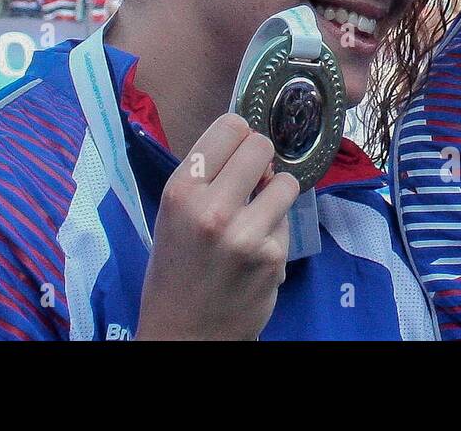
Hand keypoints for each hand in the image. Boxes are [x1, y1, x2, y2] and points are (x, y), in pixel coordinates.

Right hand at [136, 113, 299, 339]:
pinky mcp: (273, 257)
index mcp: (181, 191)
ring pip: (285, 182)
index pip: (229, 127)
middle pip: (261, 146)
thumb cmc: (175, 269)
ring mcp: (246, 234)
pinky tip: (256, 249)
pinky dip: (276, 230)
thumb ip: (208, 177)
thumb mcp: (173, 213)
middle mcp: (212, 208)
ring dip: (275, 193)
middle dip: (261, 158)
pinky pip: (288, 221)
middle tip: (253, 177)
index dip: (239, 135)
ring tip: (256, 214)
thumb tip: (250, 143)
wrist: (184, 332)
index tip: (238, 149)